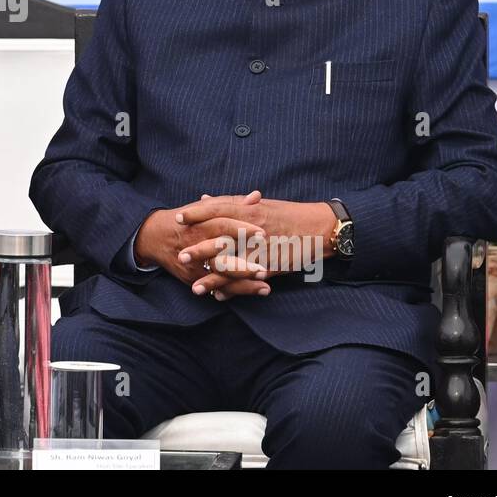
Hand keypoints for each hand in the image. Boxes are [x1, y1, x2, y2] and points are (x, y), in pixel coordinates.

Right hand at [134, 192, 267, 291]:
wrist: (155, 237)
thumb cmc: (187, 220)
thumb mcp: (206, 208)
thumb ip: (232, 203)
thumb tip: (257, 196)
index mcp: (199, 225)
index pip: (221, 226)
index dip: (241, 229)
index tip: (262, 233)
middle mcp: (195, 246)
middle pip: (220, 256)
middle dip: (242, 265)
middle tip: (264, 269)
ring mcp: (193, 265)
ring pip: (219, 275)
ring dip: (243, 282)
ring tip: (265, 286)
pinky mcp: (193, 278)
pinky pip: (216, 287)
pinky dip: (235, 291)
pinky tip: (254, 292)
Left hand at [181, 196, 337, 296]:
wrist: (318, 228)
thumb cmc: (286, 214)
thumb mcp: (259, 204)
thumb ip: (230, 203)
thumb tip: (202, 199)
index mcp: (250, 210)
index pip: (218, 209)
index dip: (197, 214)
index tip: (178, 218)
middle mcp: (253, 228)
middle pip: (221, 239)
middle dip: (199, 250)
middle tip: (180, 257)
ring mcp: (262, 249)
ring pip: (233, 265)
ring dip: (212, 278)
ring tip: (194, 288)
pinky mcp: (271, 265)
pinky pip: (248, 279)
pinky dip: (233, 289)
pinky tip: (219, 296)